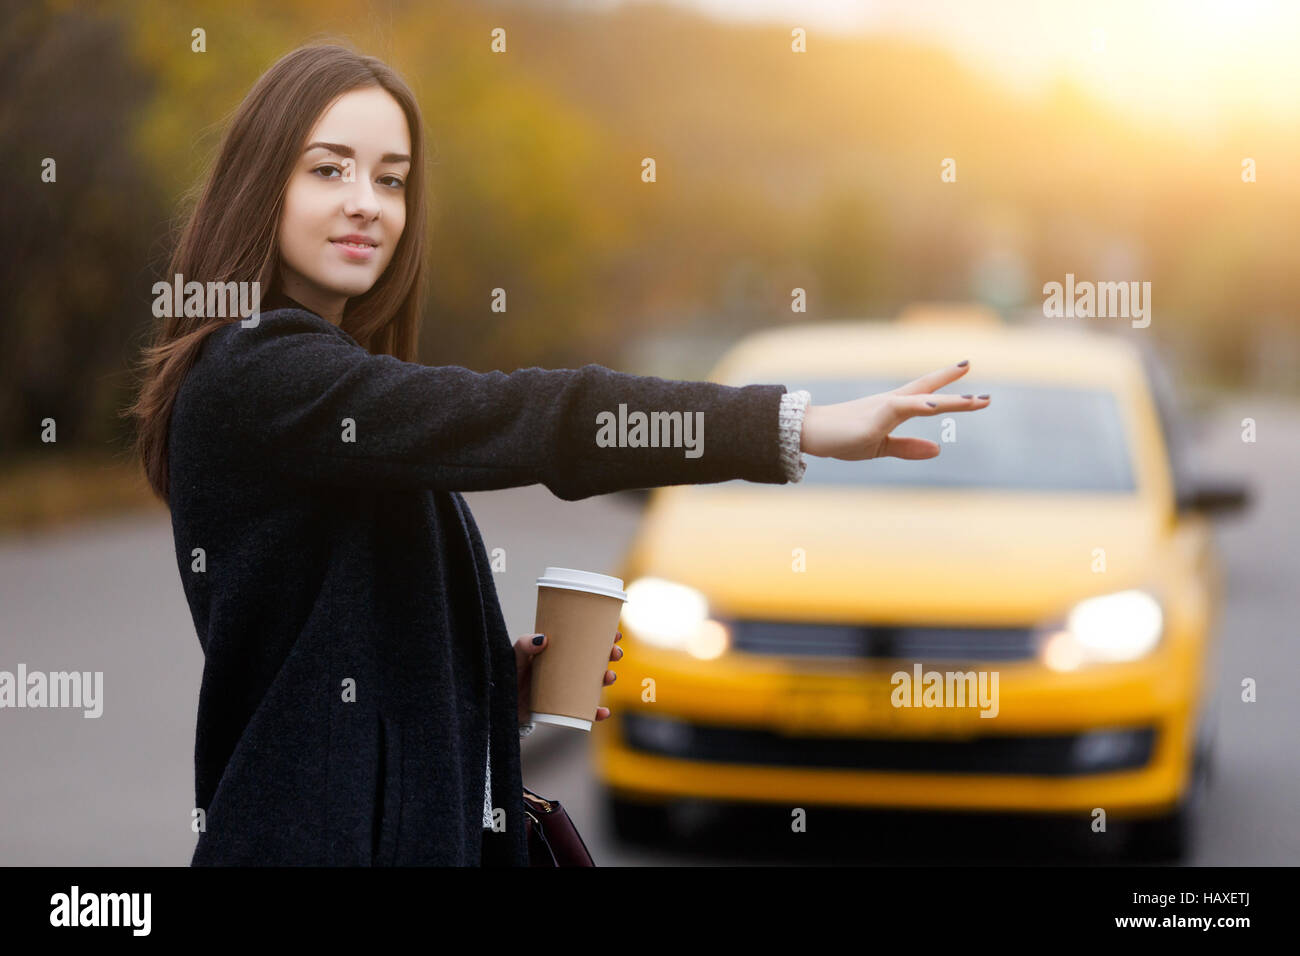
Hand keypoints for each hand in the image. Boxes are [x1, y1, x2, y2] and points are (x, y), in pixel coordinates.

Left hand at [514, 630, 622, 724]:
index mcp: (560, 653)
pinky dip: (596, 712)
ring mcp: (568, 689)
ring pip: (596, 683)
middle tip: (615, 654)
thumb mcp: (515, 657)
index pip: (587, 641)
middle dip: (611, 656)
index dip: (605, 636)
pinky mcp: (565, 708)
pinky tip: (603, 712)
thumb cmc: (509, 674)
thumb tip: (543, 638)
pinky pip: (586, 712)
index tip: (616, 633)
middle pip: (597, 660)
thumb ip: (523, 645)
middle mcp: (568, 670)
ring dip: (607, 679)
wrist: (500, 703)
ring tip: (608, 677)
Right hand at [800, 361, 989, 460]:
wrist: (812, 433)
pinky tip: (937, 404)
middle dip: (957, 390)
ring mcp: (885, 407)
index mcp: (894, 409)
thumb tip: (938, 450)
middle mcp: (893, 402)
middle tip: (985, 391)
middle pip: (930, 390)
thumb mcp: (879, 447)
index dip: (949, 386)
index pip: (927, 394)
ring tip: (976, 401)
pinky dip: (922, 405)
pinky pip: (904, 408)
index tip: (970, 376)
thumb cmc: (841, 437)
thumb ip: (907, 448)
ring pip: (925, 399)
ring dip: (951, 400)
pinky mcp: (876, 417)